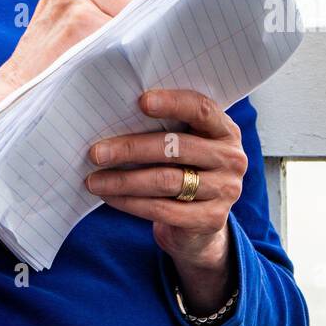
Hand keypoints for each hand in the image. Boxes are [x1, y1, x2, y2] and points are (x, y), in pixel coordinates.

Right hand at [0, 0, 151, 89]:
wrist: (21, 88)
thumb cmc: (54, 54)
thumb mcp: (72, 8)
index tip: (124, 8)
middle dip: (140, 14)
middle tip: (115, 40)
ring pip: (141, 6)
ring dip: (136, 33)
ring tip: (109, 50)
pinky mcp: (83, 18)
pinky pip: (131, 27)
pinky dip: (129, 48)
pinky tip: (109, 59)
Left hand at [84, 87, 247, 269]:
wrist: (199, 224)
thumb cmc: (183, 168)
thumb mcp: (184, 143)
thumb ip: (165, 127)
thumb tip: (113, 114)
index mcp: (225, 129)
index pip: (201, 109)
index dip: (172, 103)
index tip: (141, 101)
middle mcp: (231, 158)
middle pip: (176, 147)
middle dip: (130, 149)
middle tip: (96, 153)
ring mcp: (225, 191)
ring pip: (166, 181)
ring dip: (123, 180)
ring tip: (93, 180)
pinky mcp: (211, 220)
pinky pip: (163, 209)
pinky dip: (130, 203)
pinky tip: (110, 197)